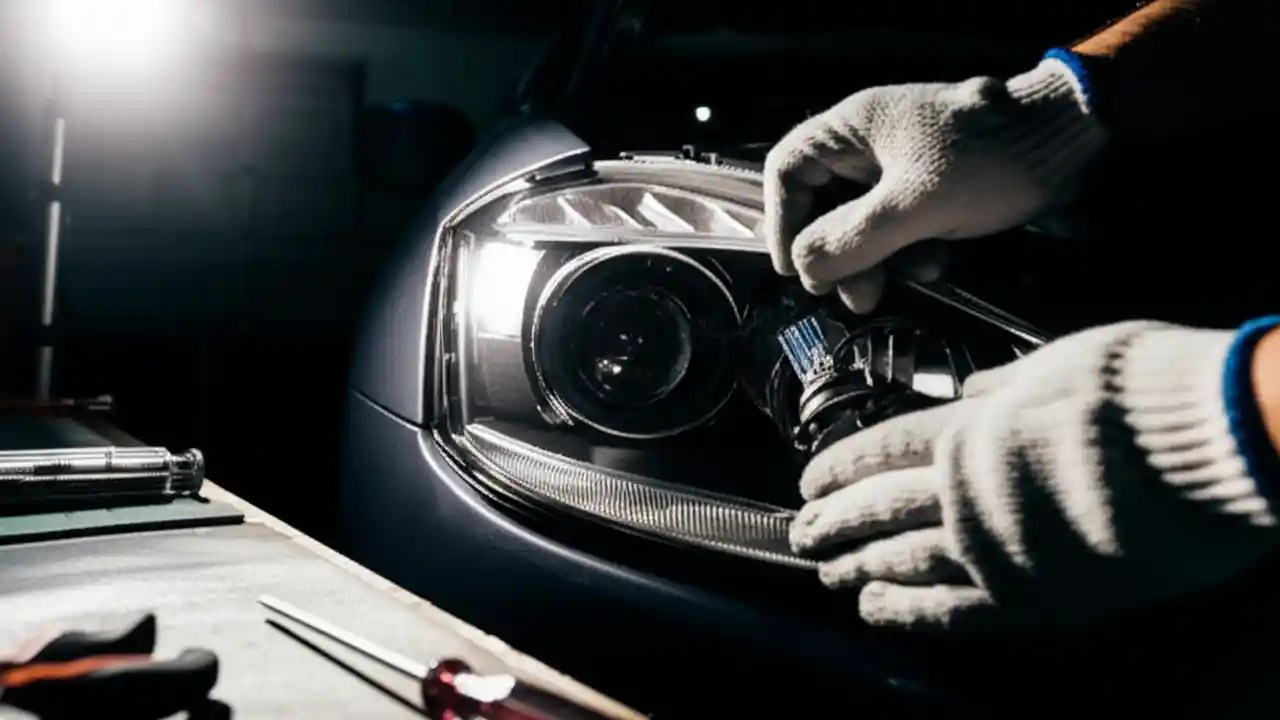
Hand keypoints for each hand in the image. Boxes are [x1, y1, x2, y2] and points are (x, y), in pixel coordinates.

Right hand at [764, 58, 1106, 312]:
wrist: (1071, 141)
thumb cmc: (988, 160)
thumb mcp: (912, 206)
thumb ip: (851, 240)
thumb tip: (805, 268)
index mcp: (854, 127)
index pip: (788, 171)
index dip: (782, 221)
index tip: (795, 267)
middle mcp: (870, 142)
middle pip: (825, 204)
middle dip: (839, 254)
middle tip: (855, 294)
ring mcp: (903, 164)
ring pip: (864, 222)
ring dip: (877, 260)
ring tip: (897, 286)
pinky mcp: (934, 186)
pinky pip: (901, 225)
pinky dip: (911, 250)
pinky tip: (936, 264)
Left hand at [789, 321, 1279, 630]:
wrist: (1210, 445)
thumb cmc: (1139, 391)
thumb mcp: (1055, 363)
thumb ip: (998, 387)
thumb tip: (965, 393)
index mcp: (968, 431)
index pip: (879, 450)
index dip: (838, 467)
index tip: (810, 479)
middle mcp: (966, 491)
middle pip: (877, 508)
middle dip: (832, 521)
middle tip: (801, 532)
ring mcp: (994, 548)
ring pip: (901, 560)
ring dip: (857, 566)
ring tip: (828, 571)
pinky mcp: (1032, 596)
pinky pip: (951, 611)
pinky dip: (907, 612)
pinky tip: (875, 610)